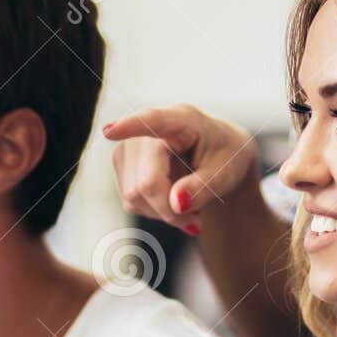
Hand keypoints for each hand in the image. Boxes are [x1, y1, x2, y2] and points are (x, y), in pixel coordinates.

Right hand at [101, 105, 260, 235]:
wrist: (217, 154)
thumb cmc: (224, 157)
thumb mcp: (226, 173)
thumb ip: (202, 188)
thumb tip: (176, 203)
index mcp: (182, 120)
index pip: (153, 122)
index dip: (130, 127)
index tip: (109, 131)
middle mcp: (148, 129)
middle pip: (147, 182)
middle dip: (171, 209)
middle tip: (196, 216)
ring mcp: (129, 146)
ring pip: (134, 196)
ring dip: (163, 211)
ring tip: (187, 199)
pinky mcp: (121, 164)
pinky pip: (131, 201)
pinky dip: (153, 209)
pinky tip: (171, 198)